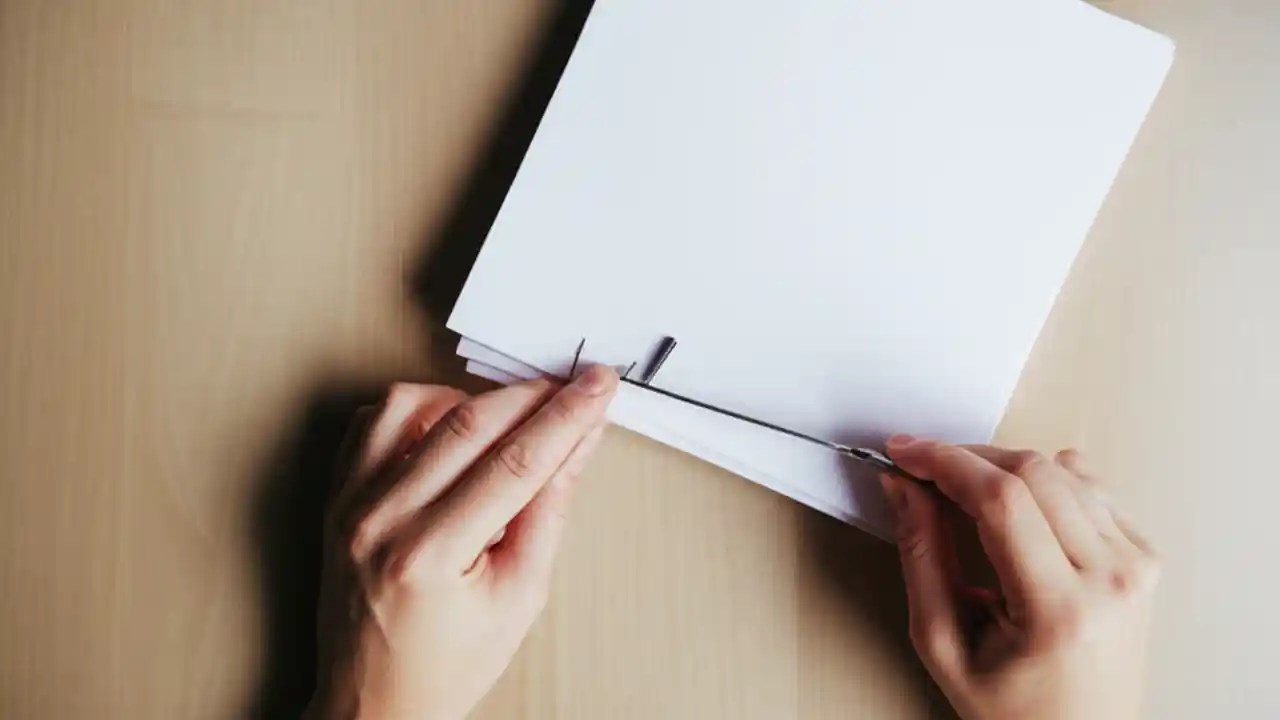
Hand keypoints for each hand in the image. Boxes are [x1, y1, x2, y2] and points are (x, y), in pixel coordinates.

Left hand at [305, 365, 618, 719]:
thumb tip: (578, 443)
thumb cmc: (444, 667)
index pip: (516, 462)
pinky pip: (371, 422)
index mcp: (429, 556)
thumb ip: (548, 510)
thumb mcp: (520, 596)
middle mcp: (380, 521)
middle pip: (469, 423)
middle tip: (573, 386)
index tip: (597, 387)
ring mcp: (350, 505)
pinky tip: (449, 425)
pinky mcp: (336, 497)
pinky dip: (416, 408)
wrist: (372, 704)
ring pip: (413, 405)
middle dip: (533, 396)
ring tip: (511, 416)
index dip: (566, 417)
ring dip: (472, 397)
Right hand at [881, 436, 1158, 719]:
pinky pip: (1091, 489)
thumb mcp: (944, 644)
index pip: (1001, 499)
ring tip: (963, 491)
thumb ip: (921, 557)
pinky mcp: (1142, 559)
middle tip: (924, 466)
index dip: (944, 462)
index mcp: (1060, 610)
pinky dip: (1044, 481)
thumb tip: (904, 488)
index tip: (906, 451)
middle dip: (967, 457)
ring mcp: (1134, 567)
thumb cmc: (1017, 711)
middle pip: (1033, 472)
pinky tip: (1014, 503)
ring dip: (1003, 466)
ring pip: (1063, 471)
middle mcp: (1109, 580)